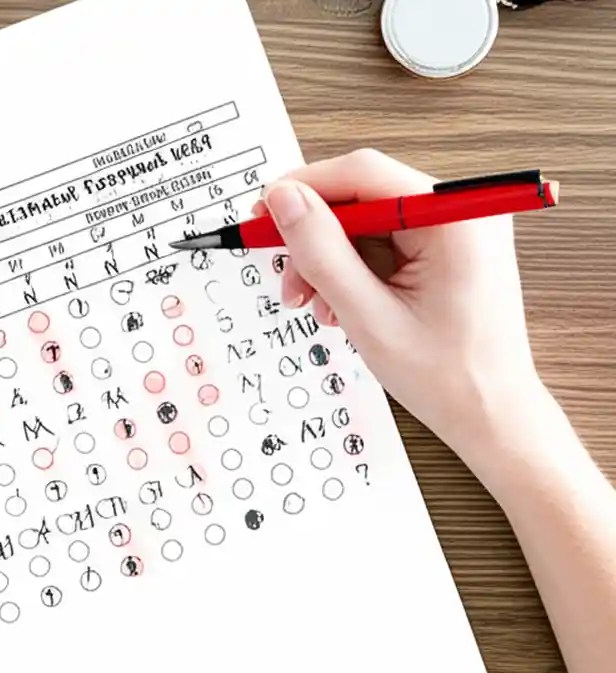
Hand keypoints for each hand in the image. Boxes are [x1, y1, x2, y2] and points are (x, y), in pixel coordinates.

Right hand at [264, 150, 544, 466]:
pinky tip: (337, 302)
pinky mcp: (446, 249)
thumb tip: (283, 200)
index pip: (363, 173)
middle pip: (363, 195)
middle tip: (283, 271)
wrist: (492, 417)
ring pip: (366, 221)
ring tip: (311, 300)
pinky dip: (350, 268)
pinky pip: (382, 241)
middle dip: (314, 235)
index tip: (262, 214)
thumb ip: (322, 252)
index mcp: (455, 220)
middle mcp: (461, 213)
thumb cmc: (449, 378)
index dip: (304, 189)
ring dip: (327, 258)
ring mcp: (456, 231)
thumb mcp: (368, 316)